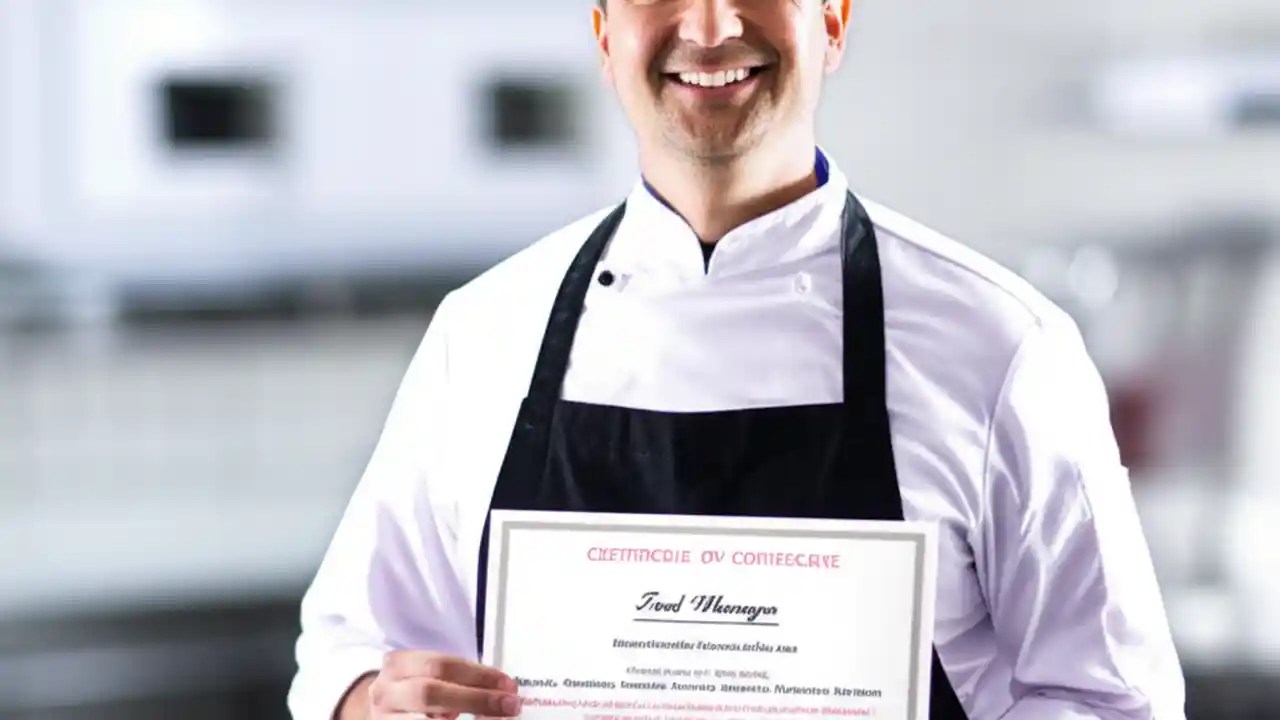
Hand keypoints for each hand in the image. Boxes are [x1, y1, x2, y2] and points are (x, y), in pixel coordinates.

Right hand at [367, 650, 522, 718]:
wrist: (379, 712)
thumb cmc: (414, 688)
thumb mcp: (426, 675)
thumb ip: (457, 678)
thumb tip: (502, 690)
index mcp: (398, 664)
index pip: (442, 665)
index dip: (478, 675)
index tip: (509, 685)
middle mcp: (386, 691)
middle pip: (431, 693)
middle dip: (475, 699)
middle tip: (509, 706)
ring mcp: (384, 718)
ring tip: (492, 719)